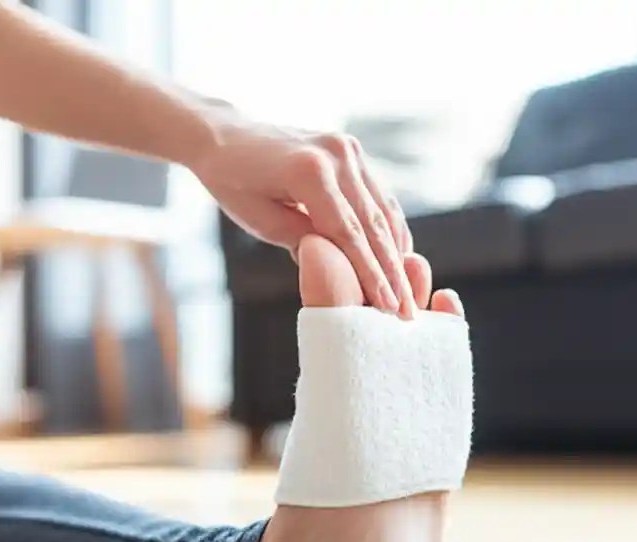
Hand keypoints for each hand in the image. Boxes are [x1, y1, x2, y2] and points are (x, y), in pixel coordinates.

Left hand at [190, 118, 416, 318]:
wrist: (228, 136)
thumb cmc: (233, 182)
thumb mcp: (259, 220)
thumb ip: (302, 242)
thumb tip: (340, 269)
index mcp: (309, 171)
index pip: (349, 234)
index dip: (370, 274)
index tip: (387, 307)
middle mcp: (336, 154)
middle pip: (373, 224)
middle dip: (393, 272)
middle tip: (408, 310)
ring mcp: (348, 148)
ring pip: (383, 210)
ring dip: (398, 253)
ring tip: (409, 292)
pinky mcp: (352, 150)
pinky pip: (378, 195)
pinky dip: (390, 227)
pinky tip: (399, 258)